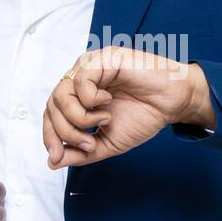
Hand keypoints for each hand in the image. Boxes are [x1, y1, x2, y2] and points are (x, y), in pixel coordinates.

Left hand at [42, 46, 214, 169]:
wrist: (172, 103)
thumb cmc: (144, 115)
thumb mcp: (107, 143)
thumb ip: (81, 152)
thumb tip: (52, 162)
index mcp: (79, 95)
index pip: (51, 113)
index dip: (49, 136)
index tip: (57, 156)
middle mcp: (80, 78)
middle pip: (52, 105)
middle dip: (65, 131)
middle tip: (88, 143)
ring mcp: (90, 66)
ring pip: (62, 93)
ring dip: (78, 117)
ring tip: (103, 121)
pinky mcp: (102, 58)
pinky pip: (81, 79)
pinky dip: (91, 98)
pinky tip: (108, 101)